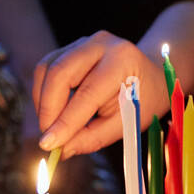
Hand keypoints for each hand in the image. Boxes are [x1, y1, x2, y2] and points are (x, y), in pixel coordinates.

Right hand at [33, 31, 169, 154]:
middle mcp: (100, 44)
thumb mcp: (127, 123)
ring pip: (47, 70)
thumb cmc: (143, 101)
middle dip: (48, 110)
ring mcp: (82, 42)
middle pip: (60, 74)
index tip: (49, 144)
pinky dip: (43, 94)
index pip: (87, 93)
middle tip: (47, 138)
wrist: (151, 76)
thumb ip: (95, 137)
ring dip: (42, 103)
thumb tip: (62, 150)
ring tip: (50, 127)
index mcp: (122, 61)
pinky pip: (46, 69)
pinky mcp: (69, 48)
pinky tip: (51, 112)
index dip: (65, 121)